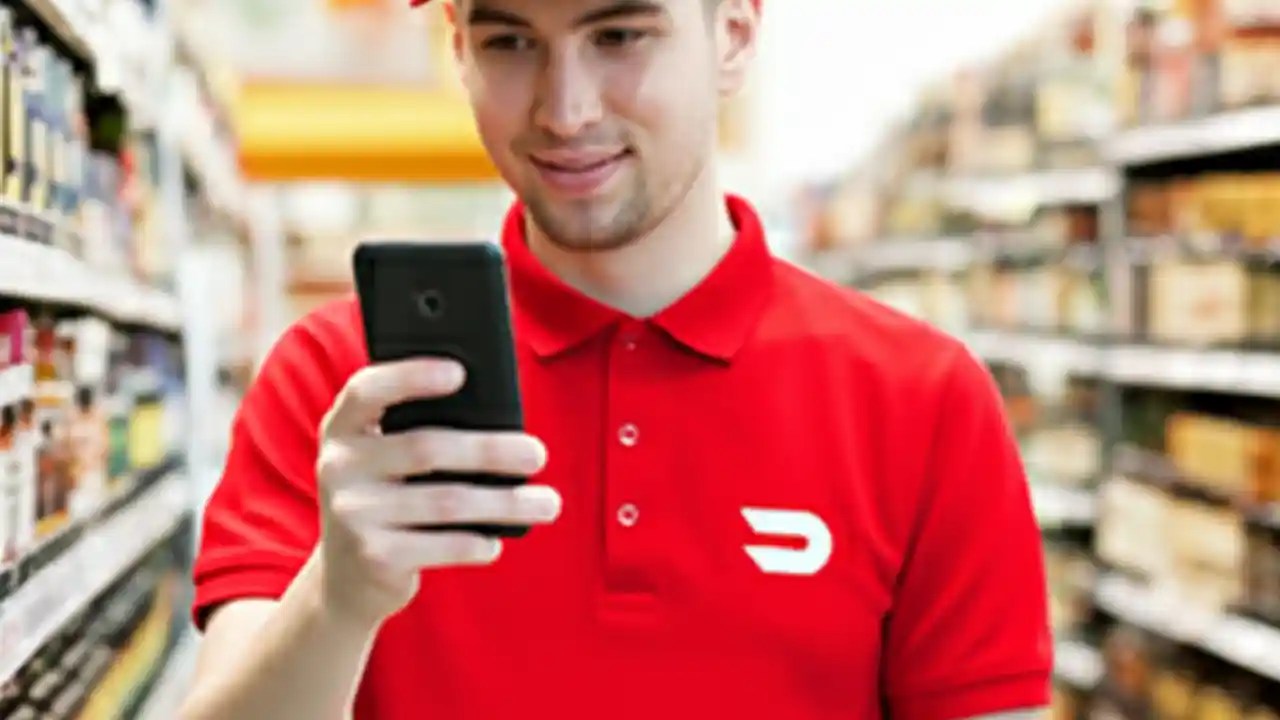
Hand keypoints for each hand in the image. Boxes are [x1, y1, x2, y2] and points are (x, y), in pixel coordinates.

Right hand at [314, 358, 560, 626]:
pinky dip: (479, 543)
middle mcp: (338, 467)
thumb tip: (502, 425)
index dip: (411, 377)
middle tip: (538, 454)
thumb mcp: (384, 460)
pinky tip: (496, 540)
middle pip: (427, 448)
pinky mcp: (374, 558)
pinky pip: (444, 545)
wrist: (347, 579)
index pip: (367, 390)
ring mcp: (352, 514)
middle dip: (491, 451)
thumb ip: (420, 432)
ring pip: (447, 502)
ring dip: (506, 502)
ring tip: (547, 503)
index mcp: (343, 428)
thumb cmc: (388, 499)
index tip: (460, 372)